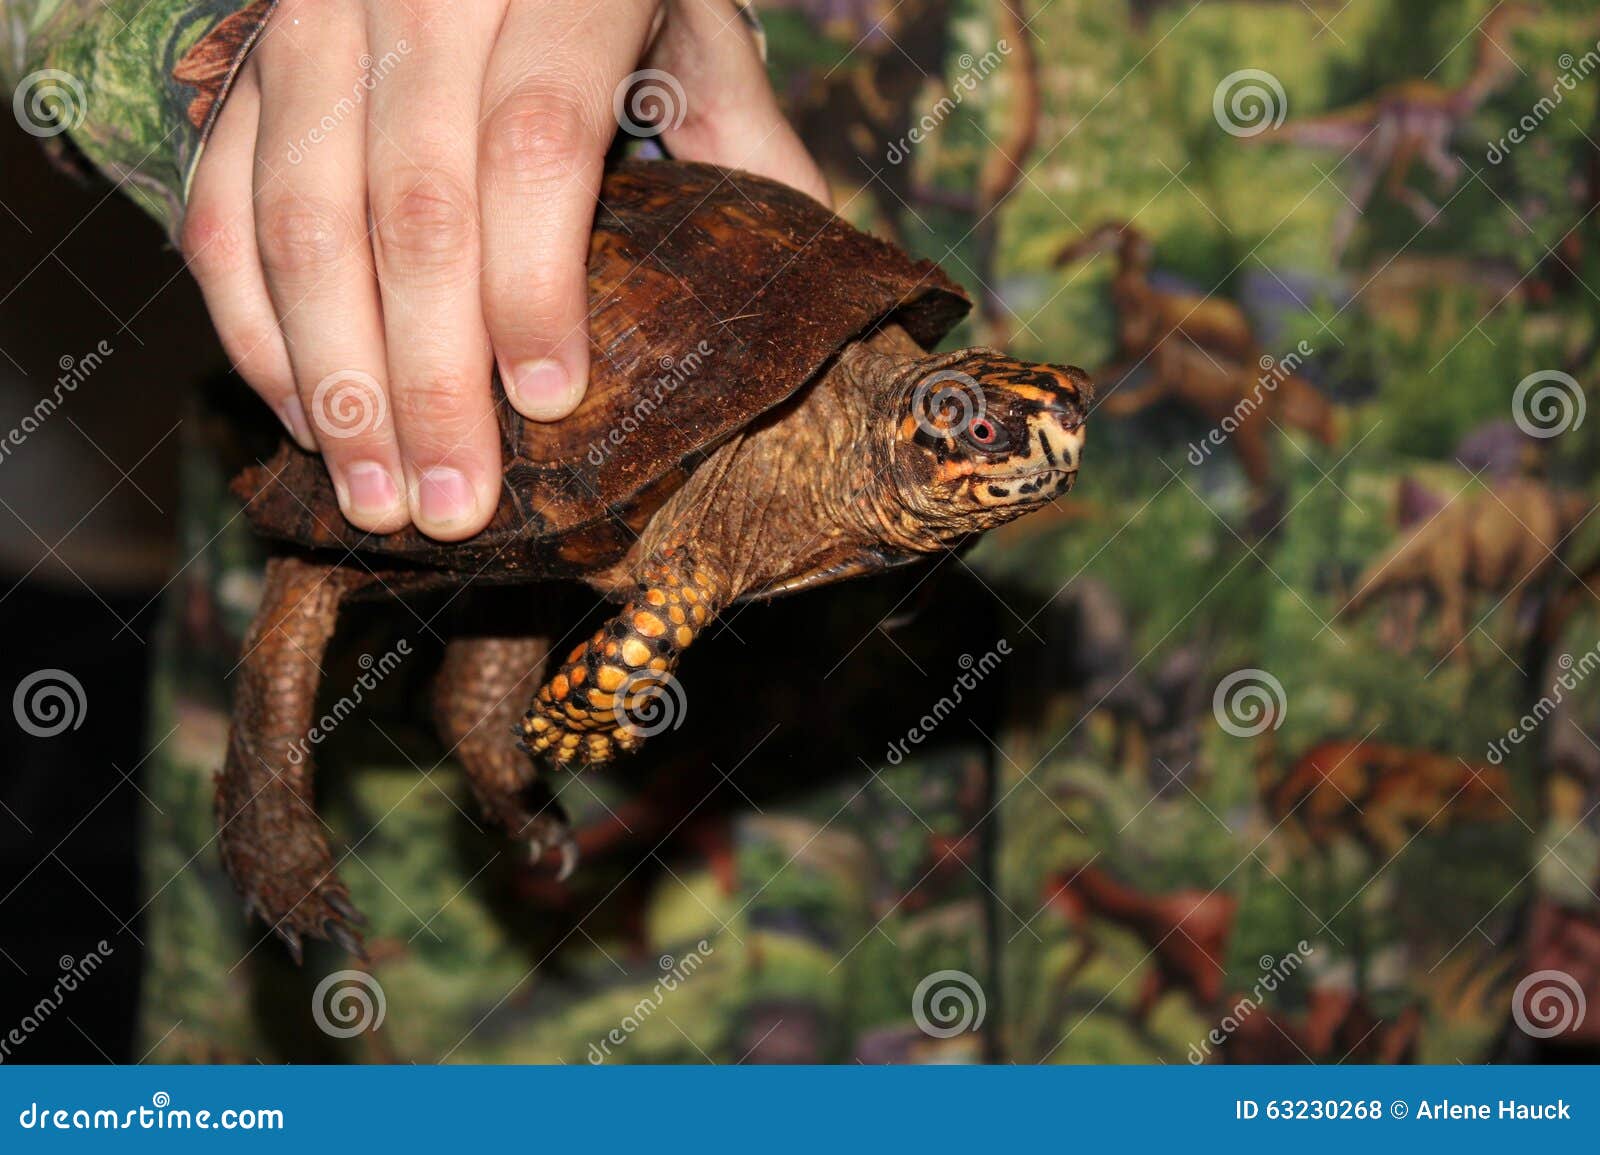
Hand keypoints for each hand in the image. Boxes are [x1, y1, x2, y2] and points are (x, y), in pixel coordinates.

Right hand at [182, 0, 827, 539]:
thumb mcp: (696, 33)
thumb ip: (743, 144)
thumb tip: (806, 290)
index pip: (537, 139)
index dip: (536, 282)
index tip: (551, 404)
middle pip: (412, 202)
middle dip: (429, 376)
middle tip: (453, 504)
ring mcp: (314, 18)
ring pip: (297, 215)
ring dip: (335, 380)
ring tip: (378, 498)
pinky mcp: (247, 63)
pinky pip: (220, 205)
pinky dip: (255, 325)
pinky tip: (306, 420)